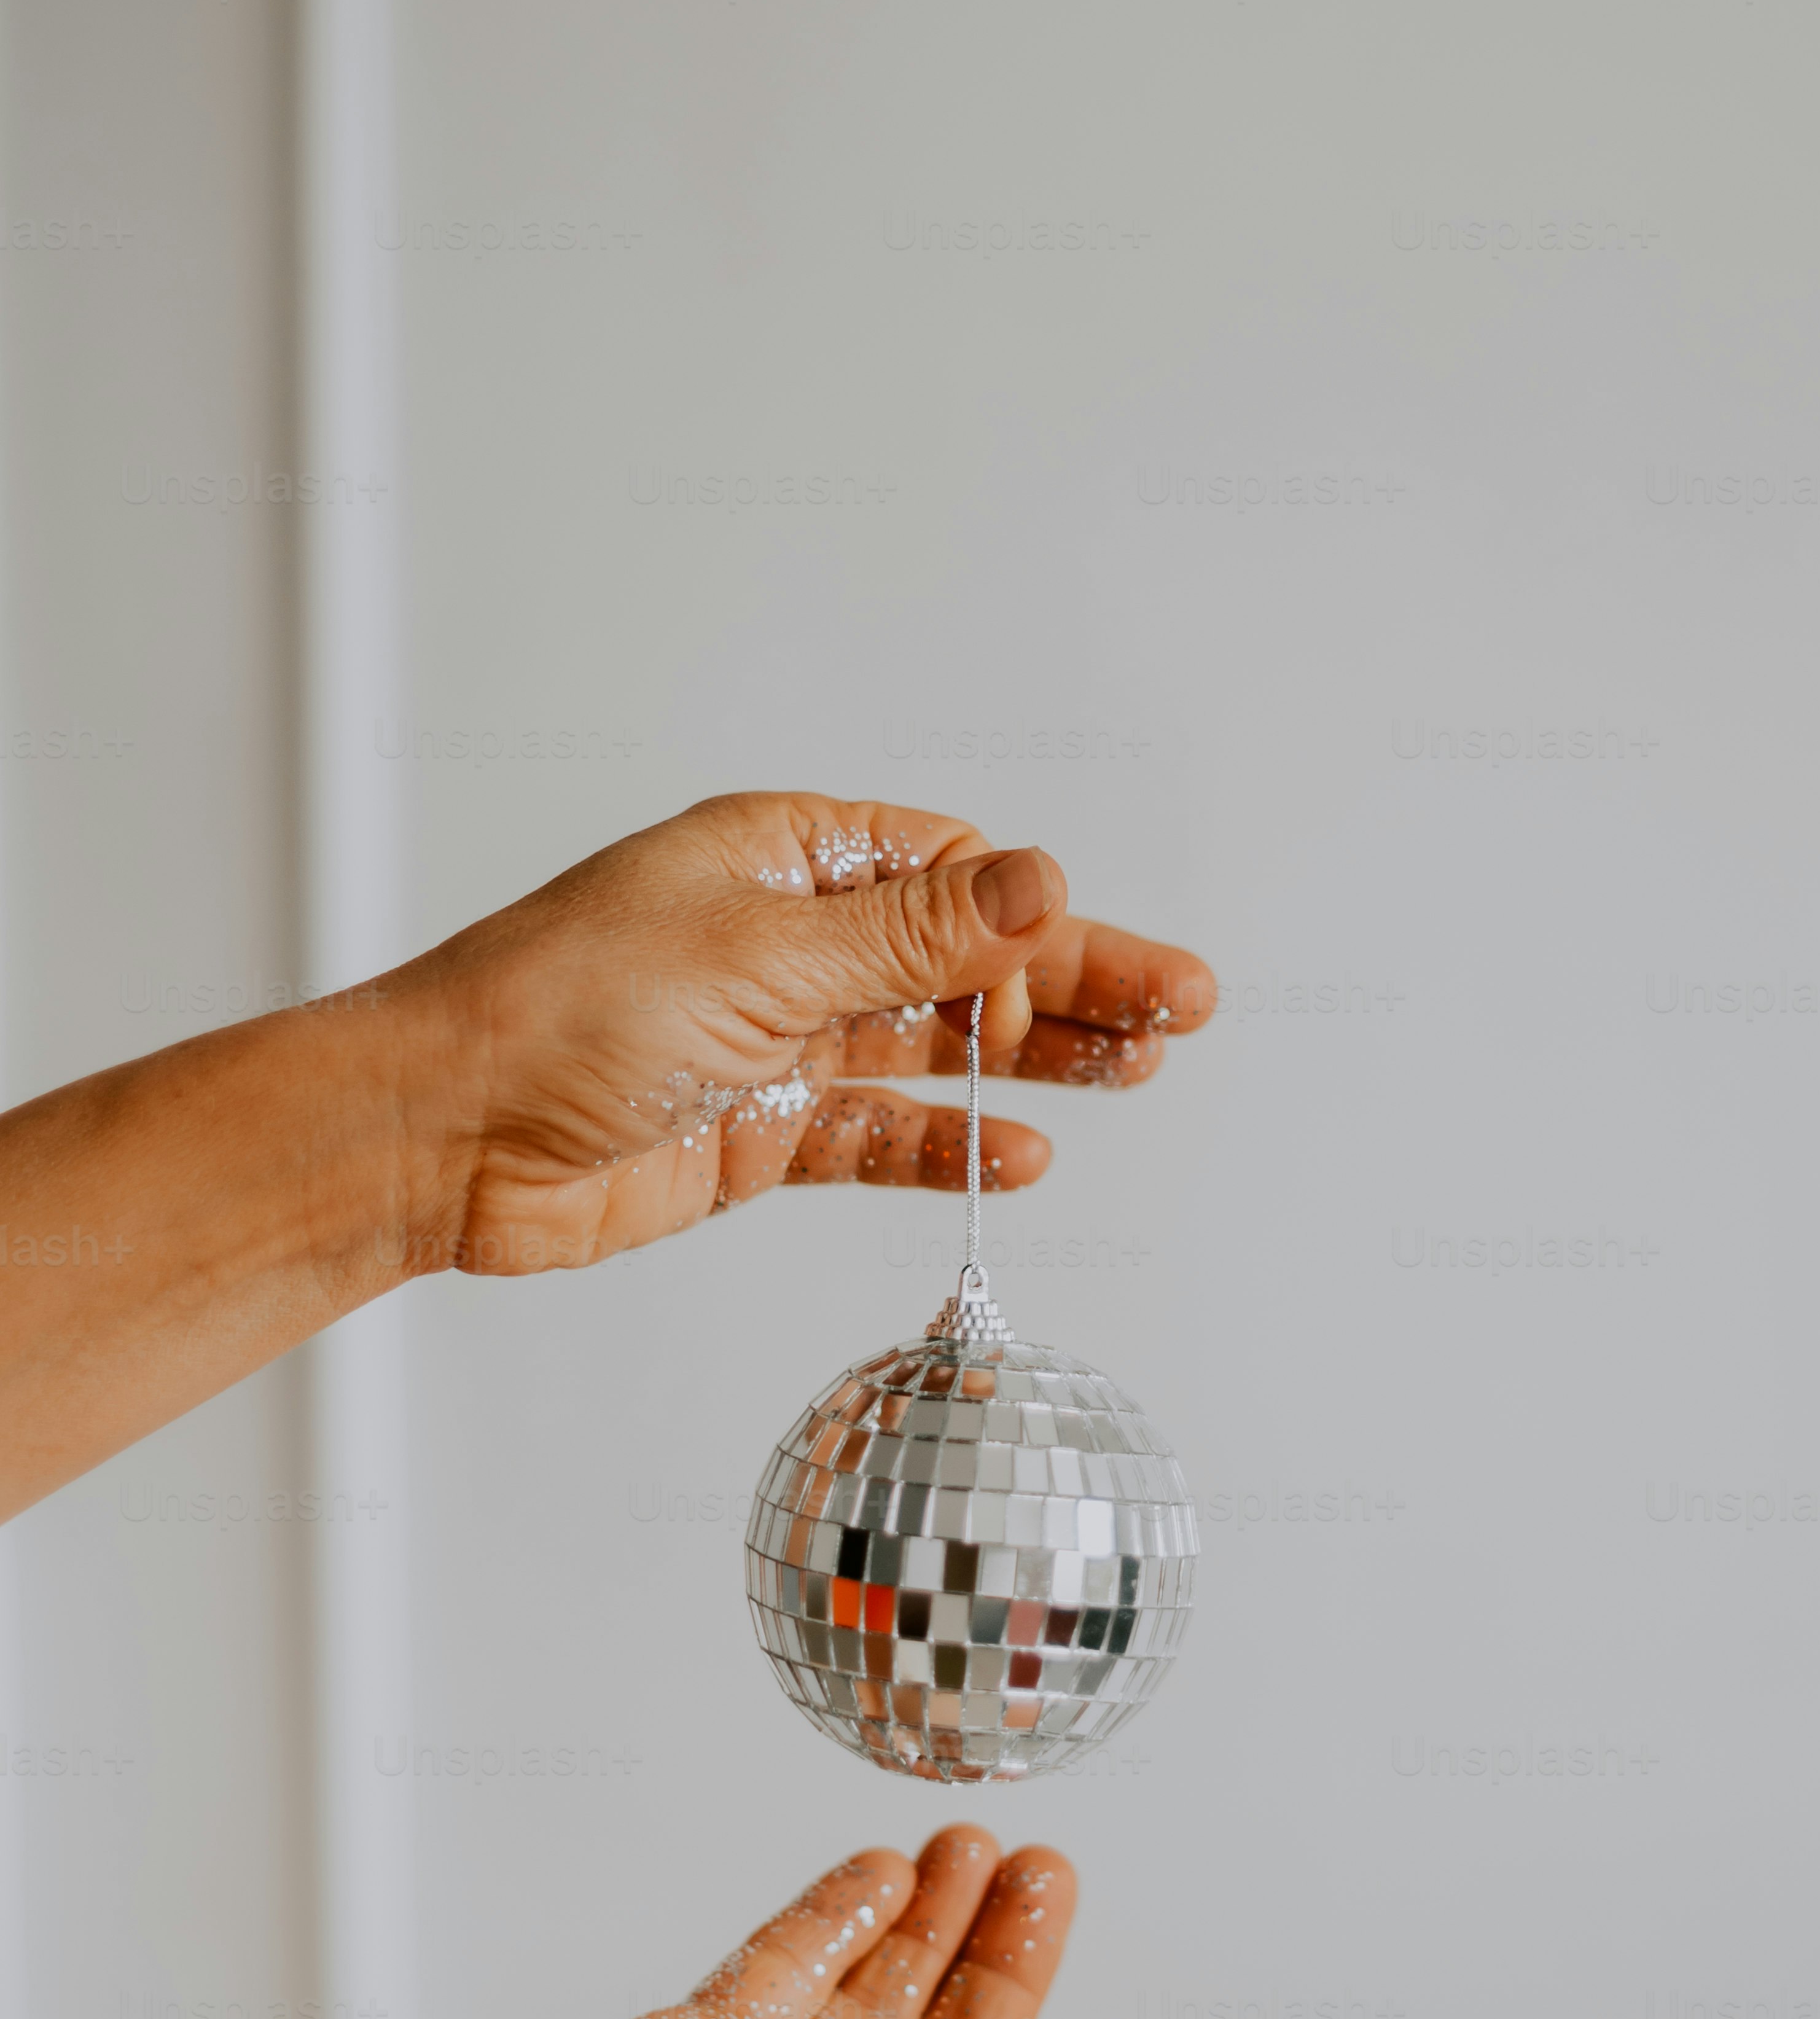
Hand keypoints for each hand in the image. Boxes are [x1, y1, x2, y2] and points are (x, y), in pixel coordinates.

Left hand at [394, 791, 1215, 1274]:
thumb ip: (912, 937)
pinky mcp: (760, 1130)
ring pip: (938, 1048)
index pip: (954, 875)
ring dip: (1031, 1063)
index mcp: (786, 860)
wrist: (441, 1138)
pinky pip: (881, 1133)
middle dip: (1072, 986)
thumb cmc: (563, 1010)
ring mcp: (778, 1039)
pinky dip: (951, 1148)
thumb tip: (1038, 883)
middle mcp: (789, 941)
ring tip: (1133, 1073)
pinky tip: (1020, 1158)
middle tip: (1178, 1015)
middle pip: (965, 961)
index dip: (1043, 921)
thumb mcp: (760, 955)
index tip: (1117, 966)